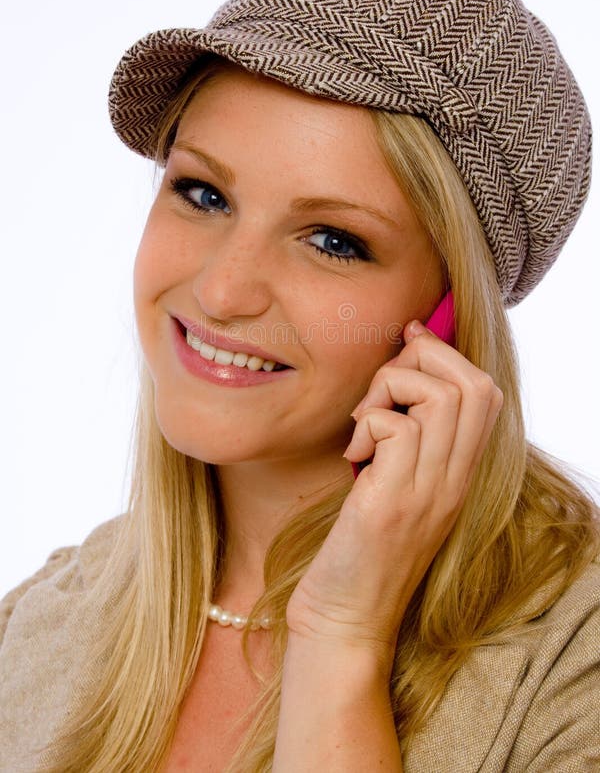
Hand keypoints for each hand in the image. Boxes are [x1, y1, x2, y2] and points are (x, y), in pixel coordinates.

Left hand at [285, 319, 503, 670]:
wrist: (346, 619)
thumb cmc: (360, 546)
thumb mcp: (395, 486)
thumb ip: (407, 440)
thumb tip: (396, 378)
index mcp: (457, 474)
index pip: (486, 392)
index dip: (447, 354)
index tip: (407, 343)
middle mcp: (453, 481)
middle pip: (471, 383)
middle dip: (421, 360)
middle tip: (380, 389)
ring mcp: (428, 493)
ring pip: (437, 396)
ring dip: (387, 388)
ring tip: (362, 424)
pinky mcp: (392, 503)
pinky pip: (395, 429)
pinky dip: (367, 423)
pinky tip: (352, 456)